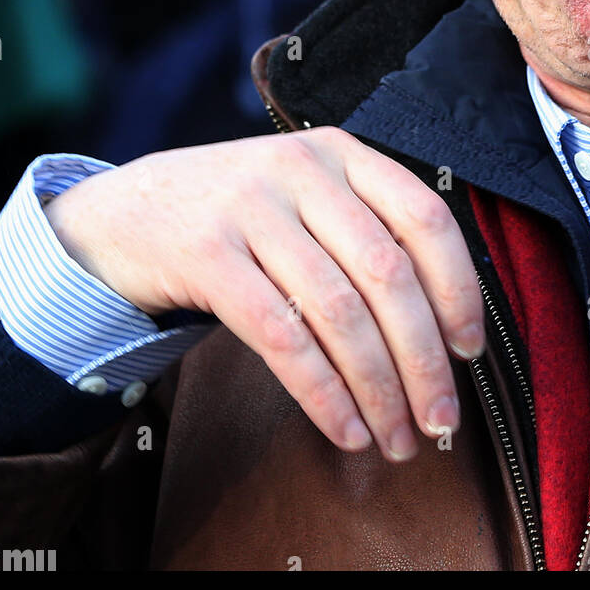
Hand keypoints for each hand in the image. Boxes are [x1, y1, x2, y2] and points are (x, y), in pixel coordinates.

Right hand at [44, 128, 485, 462]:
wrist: (120, 213)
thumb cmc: (235, 217)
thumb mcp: (303, 194)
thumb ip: (365, 230)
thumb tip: (444, 327)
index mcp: (340, 151)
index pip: (424, 219)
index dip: (458, 289)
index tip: (469, 350)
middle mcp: (301, 168)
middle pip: (388, 274)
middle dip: (423, 359)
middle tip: (440, 421)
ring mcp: (250, 206)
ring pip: (339, 311)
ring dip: (378, 388)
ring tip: (396, 439)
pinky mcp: (207, 253)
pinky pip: (281, 336)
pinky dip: (323, 392)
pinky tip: (345, 428)